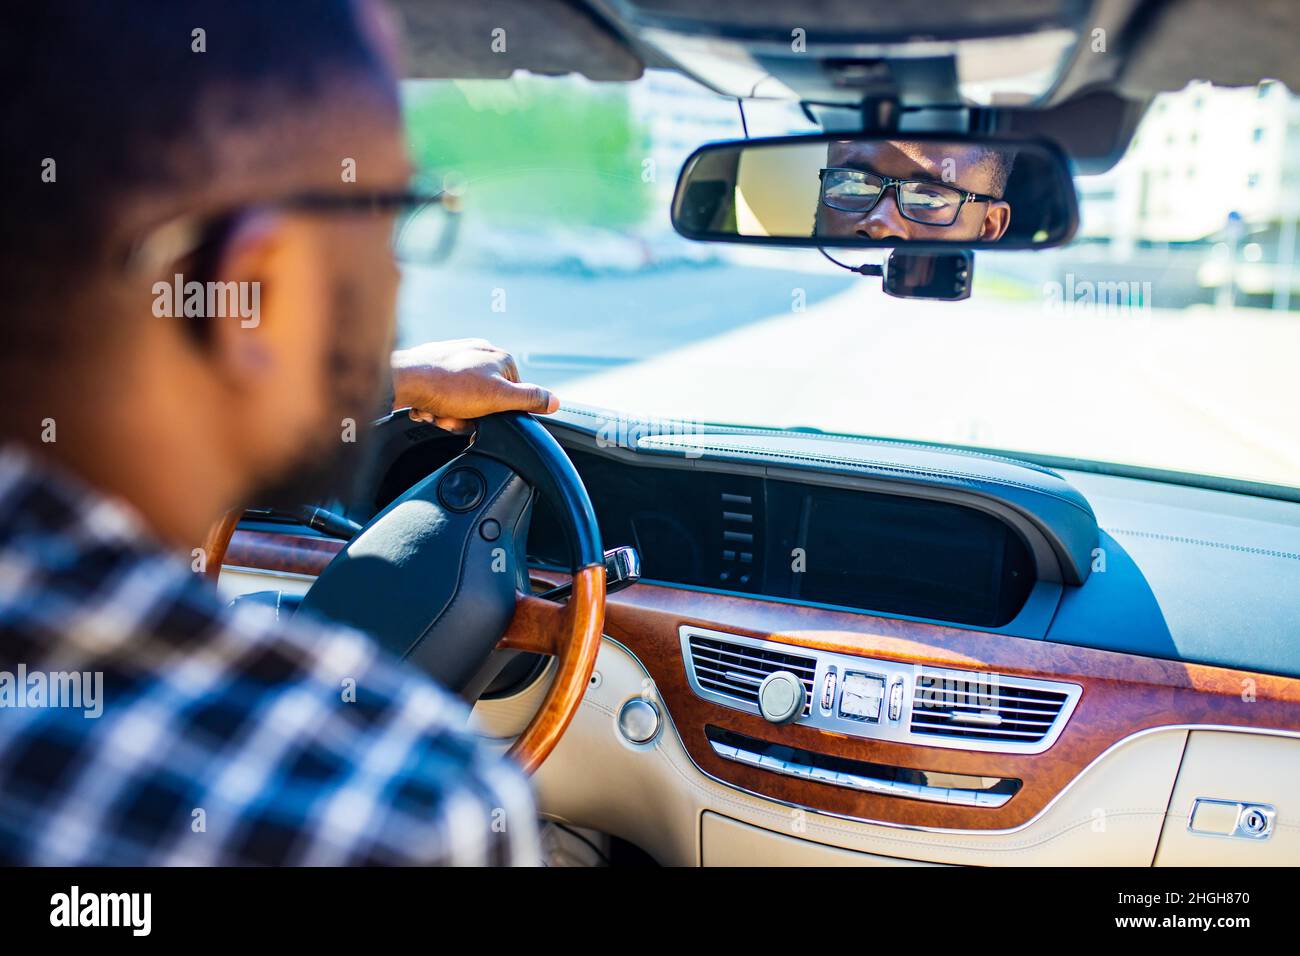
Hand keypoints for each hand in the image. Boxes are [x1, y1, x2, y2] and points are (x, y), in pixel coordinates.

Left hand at [390, 339, 558, 432]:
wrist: (403, 380)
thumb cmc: (449, 387)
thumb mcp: (498, 397)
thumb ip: (529, 398)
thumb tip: (554, 401)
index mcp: (499, 357)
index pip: (512, 394)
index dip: (498, 413)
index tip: (482, 417)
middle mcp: (478, 353)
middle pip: (485, 400)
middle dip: (470, 416)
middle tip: (455, 416)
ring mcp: (455, 359)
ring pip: (462, 402)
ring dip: (450, 414)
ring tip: (439, 411)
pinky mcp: (434, 367)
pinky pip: (443, 396)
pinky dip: (436, 407)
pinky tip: (428, 406)